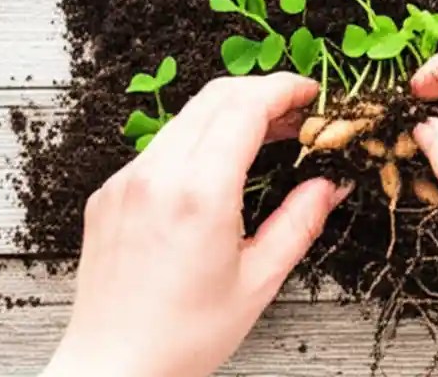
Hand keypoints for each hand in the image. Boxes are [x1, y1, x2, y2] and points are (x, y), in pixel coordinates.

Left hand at [43, 73, 345, 376]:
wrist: (114, 369)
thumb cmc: (182, 337)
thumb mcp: (259, 280)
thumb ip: (300, 222)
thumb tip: (328, 185)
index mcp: (198, 194)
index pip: (244, 107)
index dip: (283, 89)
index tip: (309, 92)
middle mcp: (156, 177)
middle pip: (214, 97)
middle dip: (261, 92)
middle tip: (296, 111)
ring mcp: (127, 182)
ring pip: (186, 117)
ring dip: (230, 113)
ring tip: (265, 136)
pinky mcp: (109, 194)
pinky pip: (160, 147)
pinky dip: (198, 140)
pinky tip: (219, 166)